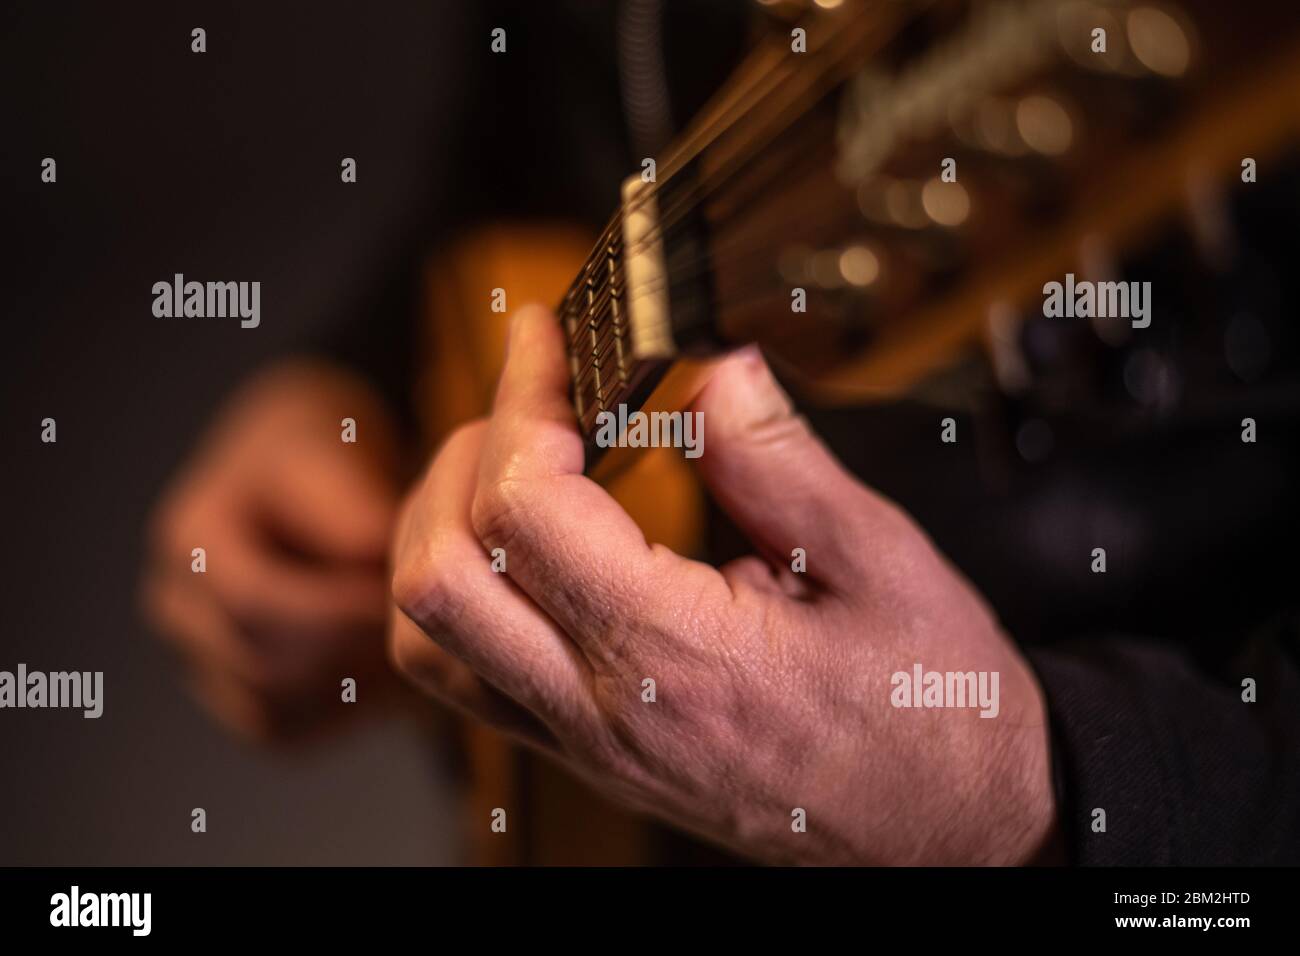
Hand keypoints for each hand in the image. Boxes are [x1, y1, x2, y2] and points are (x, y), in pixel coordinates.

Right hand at [144, 362, 407, 742]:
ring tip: (407, 637)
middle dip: (354, 649)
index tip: (405, 589)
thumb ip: (346, 504)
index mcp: (189, 540)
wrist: (304, 474)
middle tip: (421, 621)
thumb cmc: (319, 454)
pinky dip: (340, 713)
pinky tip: (386, 667)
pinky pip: (286, 732)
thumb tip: (374, 560)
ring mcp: (200, 658)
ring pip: (275, 711)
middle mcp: (179, 607)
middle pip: (264, 668)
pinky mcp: (238, 696)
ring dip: (352, 687)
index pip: (255, 607)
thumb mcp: (330, 450)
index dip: (341, 610)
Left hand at [389, 306, 1057, 864]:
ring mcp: (589, 744)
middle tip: (527, 403)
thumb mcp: (881, 561)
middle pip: (438, 577)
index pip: (524, 510)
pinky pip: (473, 684)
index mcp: (677, 654)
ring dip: (439, 536)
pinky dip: (467, 600)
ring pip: (428, 645)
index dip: (520, 401)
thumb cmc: (932, 711)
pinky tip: (525, 554)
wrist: (953, 826)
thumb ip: (779, 459)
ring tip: (506, 470)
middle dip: (460, 459)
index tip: (542, 344)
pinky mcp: (593, 757)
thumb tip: (714, 369)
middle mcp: (608, 710)